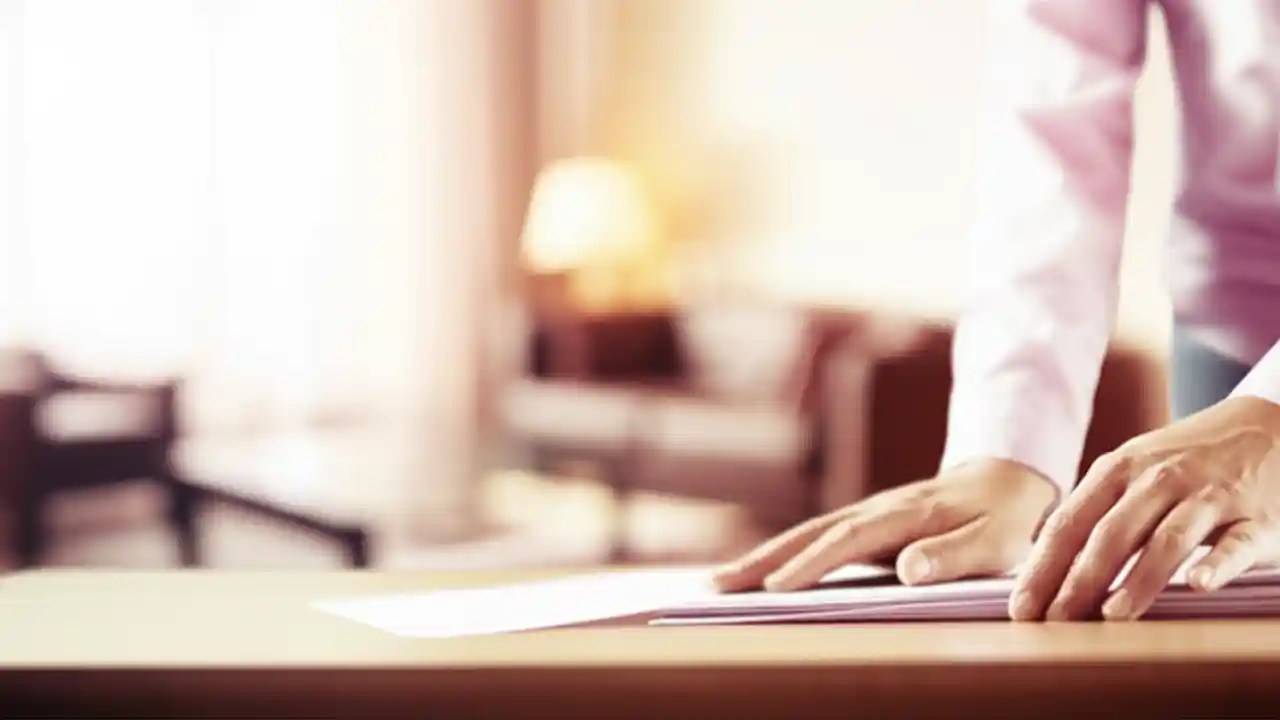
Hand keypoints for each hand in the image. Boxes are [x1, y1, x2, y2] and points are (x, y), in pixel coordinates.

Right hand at [713, 459, 1056, 591]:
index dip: (813, 563)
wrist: (1001, 482)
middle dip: (764, 560)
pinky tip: (755, 576)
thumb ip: (955, 554)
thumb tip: (907, 568)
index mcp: (906, 516)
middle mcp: (875, 511)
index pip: (850, 540)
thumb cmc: (1001, 521)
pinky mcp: (861, 526)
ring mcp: (864, 516)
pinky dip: (780, 556)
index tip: (777, 588)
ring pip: (804, 535)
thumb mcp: (996, 542)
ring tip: (719, 584)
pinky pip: (813, 540)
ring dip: (762, 558)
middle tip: (719, 585)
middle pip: (810, 534)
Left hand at [1011, 396, 1279, 621]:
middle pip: (1109, 535)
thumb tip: (1044, 567)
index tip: (1021, 607)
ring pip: (1166, 539)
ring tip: (1113, 617)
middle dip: (1077, 582)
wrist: (1268, 425)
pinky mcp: (1255, 516)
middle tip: (1055, 624)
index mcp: (1118, 471)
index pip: (1069, 524)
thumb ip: (1095, 512)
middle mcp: (1157, 480)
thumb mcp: (1132, 472)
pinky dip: (1217, 563)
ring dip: (1138, 579)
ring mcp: (1207, 496)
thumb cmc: (1186, 461)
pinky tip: (1199, 584)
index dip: (1043, 567)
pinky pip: (1235, 542)